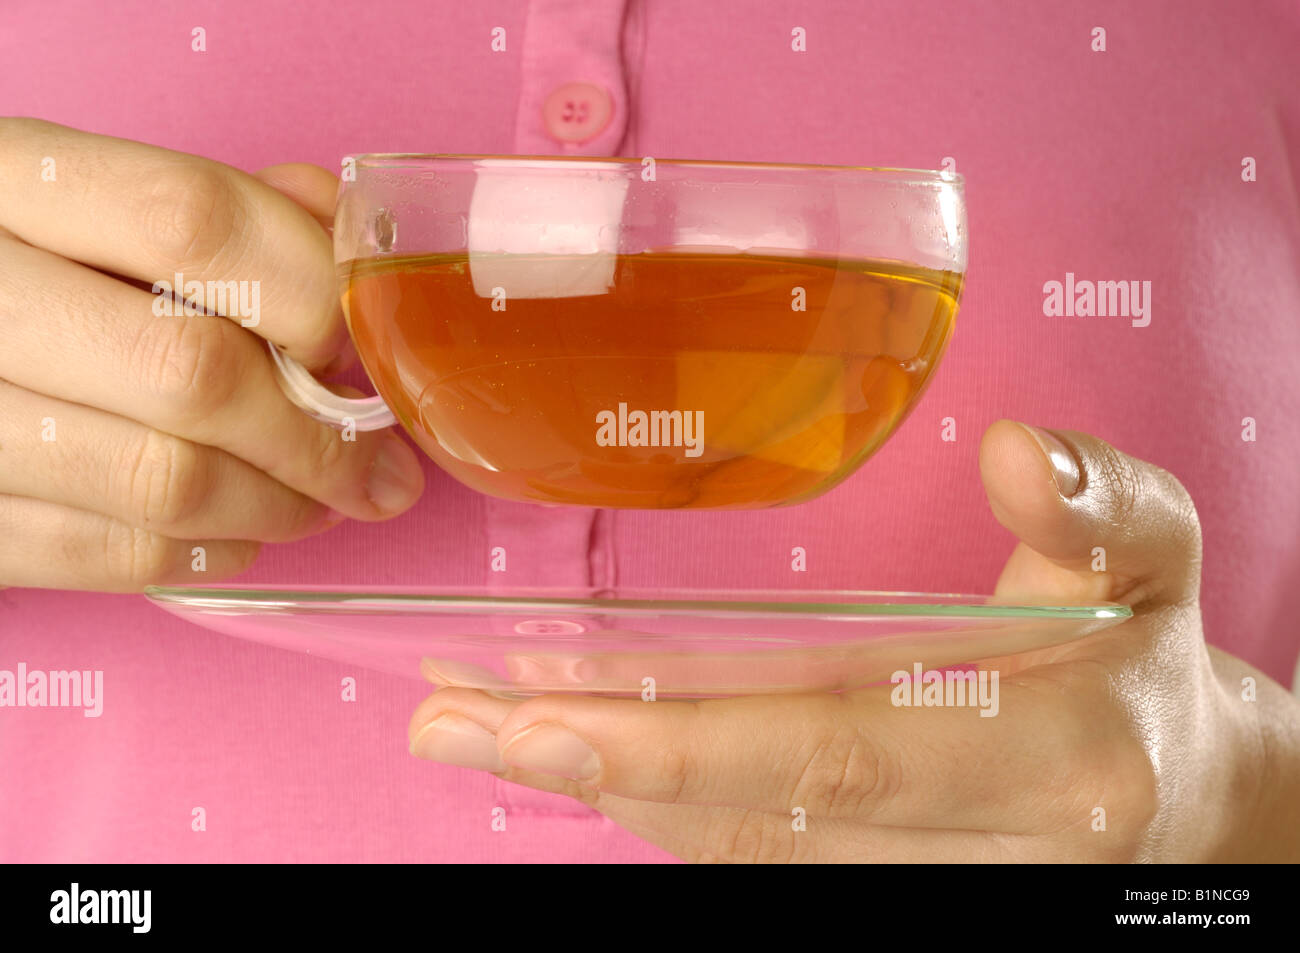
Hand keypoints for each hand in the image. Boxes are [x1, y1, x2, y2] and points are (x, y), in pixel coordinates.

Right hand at [0, 119, 424, 590]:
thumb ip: (225, 214)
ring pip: (161, 481)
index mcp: (9, 180)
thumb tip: (353, 248)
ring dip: (275, 506)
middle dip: (316, 436)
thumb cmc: (26, 271)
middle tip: (376, 469)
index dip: (309, 292)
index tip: (360, 347)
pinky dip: (201, 554)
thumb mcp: (91, 206)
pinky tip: (239, 535)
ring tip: (320, 504)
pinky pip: (106, 555)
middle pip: (190, 371)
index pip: (194, 223)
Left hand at [408, 420, 1299, 861]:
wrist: (1181, 795)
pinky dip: (658, 808)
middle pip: (756, 821)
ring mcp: (928, 888)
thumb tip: (1015, 455)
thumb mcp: (1154, 558)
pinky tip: (578, 753)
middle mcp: (981, 852)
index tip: (543, 706)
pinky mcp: (887, 889)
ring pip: (738, 855)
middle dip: (599, 771)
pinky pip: (753, 861)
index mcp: (1050, 760)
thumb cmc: (1145, 660)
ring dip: (604, 791)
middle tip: (458, 720)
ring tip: (476, 728)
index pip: (838, 752)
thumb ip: (1099, 504)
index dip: (687, 738)